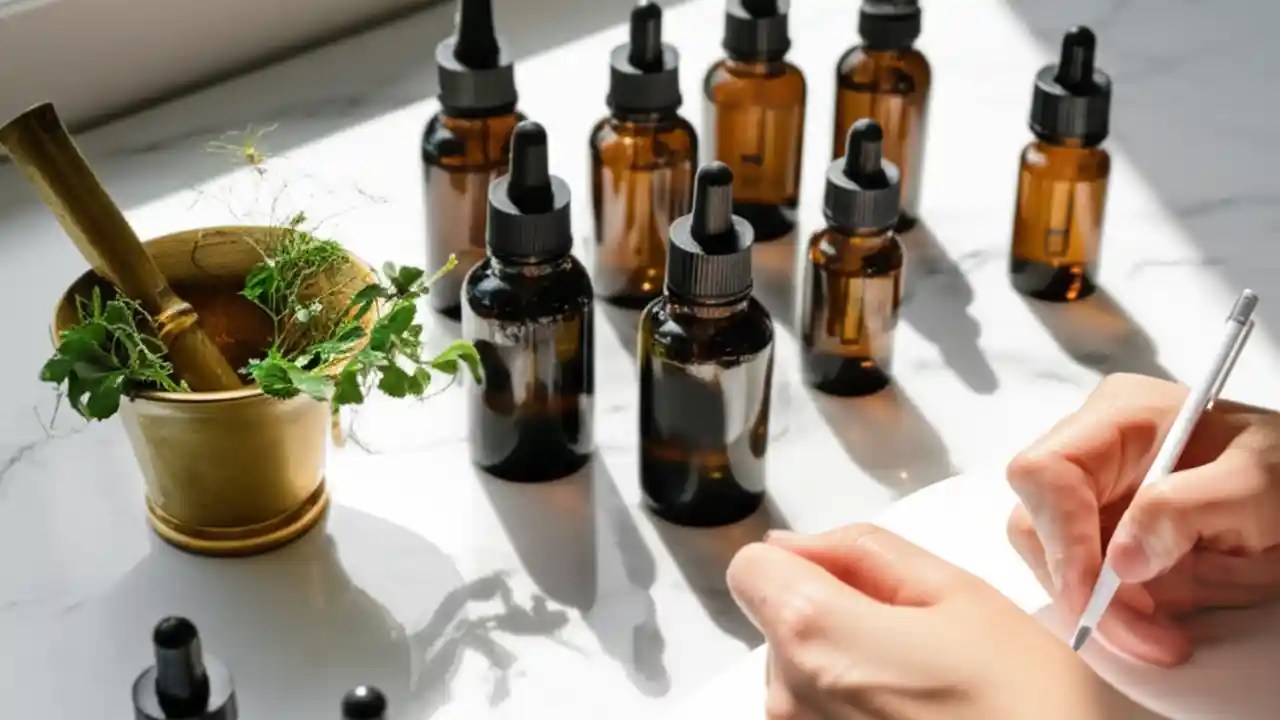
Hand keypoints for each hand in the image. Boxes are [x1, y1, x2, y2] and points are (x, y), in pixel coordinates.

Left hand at [726, 524, 1140, 719]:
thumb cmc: (1029, 706)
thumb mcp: (959, 594)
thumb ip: (861, 550)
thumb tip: (795, 542)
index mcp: (813, 633)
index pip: (751, 566)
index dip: (803, 562)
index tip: (854, 581)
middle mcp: (788, 698)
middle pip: (779, 622)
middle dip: (834, 614)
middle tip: (921, 642)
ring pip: (800, 674)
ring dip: (848, 669)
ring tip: (929, 690)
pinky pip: (820, 715)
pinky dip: (857, 710)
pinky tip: (921, 719)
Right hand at [1007, 373, 1279, 666]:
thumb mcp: (1257, 482)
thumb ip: (1184, 510)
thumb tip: (1119, 563)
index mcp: (1117, 417)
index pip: (1044, 473)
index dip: (1059, 537)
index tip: (1093, 597)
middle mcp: (1091, 455)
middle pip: (1037, 526)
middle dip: (1084, 590)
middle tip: (1148, 638)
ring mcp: (1095, 499)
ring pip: (1056, 565)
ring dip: (1110, 611)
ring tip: (1169, 637)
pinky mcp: (1107, 539)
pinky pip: (1089, 586)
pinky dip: (1125, 616)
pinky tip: (1165, 627)